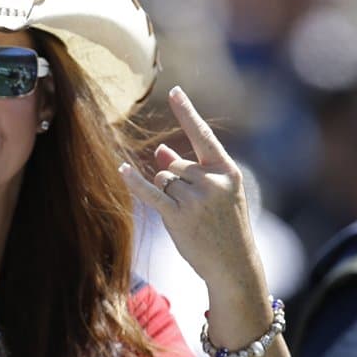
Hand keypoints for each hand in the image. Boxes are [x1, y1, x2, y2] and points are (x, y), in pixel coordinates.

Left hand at [120, 87, 261, 289]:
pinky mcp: (178, 216)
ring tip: (190, 216)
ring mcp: (196, 198)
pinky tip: (122, 170)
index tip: (175, 91)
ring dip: (168, 194)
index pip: (203, 136)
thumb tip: (161, 150)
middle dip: (176, 181)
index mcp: (228, 171)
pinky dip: (134, 181)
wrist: (234, 264)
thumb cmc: (224, 226)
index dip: (187, 113)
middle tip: (197, 208)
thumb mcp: (217, 194)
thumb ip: (190, 169)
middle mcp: (212, 181)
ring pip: (163, 178)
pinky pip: (151, 192)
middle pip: (174, 164)